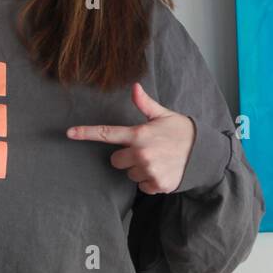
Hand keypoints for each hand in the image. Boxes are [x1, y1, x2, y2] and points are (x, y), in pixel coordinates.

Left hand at [66, 83, 194, 193]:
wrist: (203, 153)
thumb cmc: (180, 131)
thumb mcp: (163, 115)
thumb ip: (145, 104)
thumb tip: (134, 87)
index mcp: (139, 134)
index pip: (107, 134)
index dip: (86, 133)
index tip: (69, 133)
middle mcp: (141, 153)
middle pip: (116, 160)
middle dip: (126, 156)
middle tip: (144, 150)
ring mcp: (148, 171)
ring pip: (129, 173)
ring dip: (138, 169)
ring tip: (156, 160)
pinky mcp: (156, 185)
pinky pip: (142, 185)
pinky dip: (150, 180)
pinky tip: (162, 170)